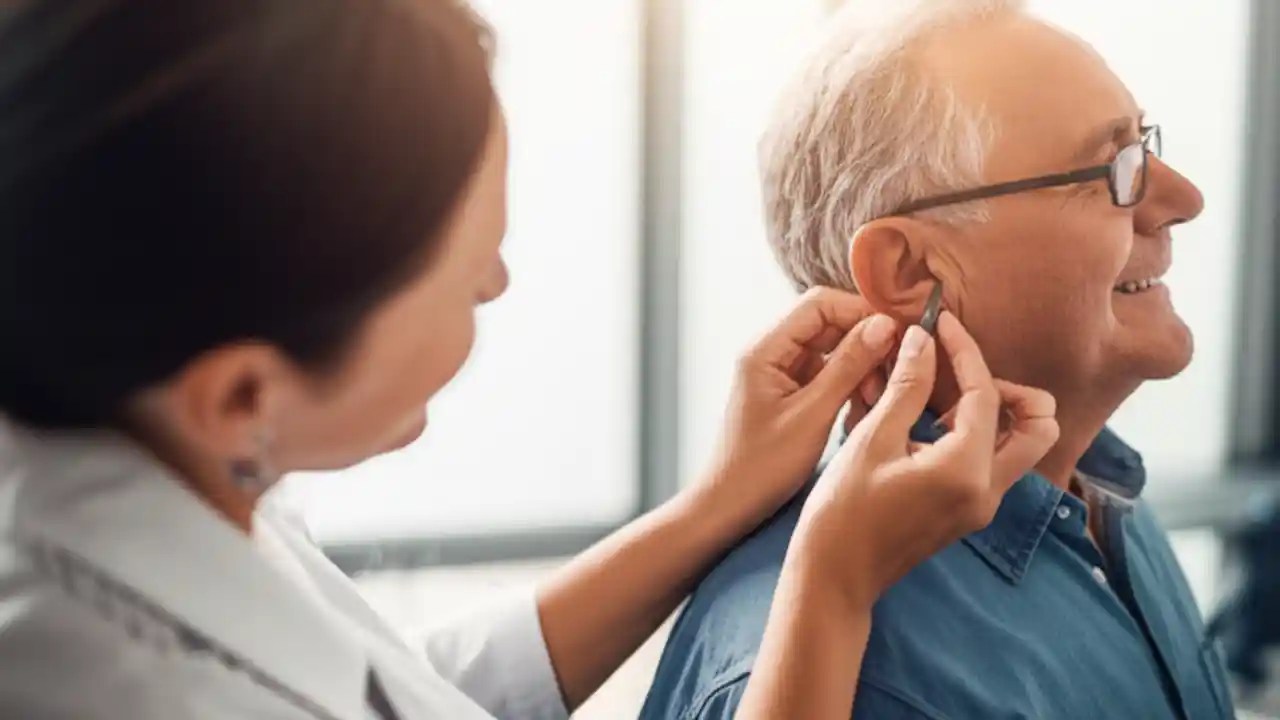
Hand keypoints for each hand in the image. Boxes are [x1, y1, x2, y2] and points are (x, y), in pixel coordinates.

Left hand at [697, 288, 900, 531]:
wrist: (728, 506)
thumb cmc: (760, 468)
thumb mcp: (812, 415)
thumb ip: (848, 367)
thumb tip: (884, 326)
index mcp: (764, 349)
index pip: (819, 304)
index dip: (861, 312)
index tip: (897, 334)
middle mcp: (769, 352)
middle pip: (828, 323)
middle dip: (865, 342)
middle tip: (893, 372)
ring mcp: (779, 372)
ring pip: (832, 349)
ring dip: (860, 366)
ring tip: (878, 397)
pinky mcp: (789, 392)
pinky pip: (826, 373)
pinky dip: (848, 385)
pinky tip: (863, 408)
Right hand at [792, 312, 1058, 607]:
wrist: (835, 576)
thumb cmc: (843, 512)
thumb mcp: (871, 439)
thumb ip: (907, 386)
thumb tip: (924, 339)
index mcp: (967, 470)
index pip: (986, 394)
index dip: (964, 351)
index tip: (940, 322)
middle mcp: (988, 490)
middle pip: (1037, 424)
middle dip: (1007, 386)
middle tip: (960, 369)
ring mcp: (982, 505)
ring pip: (1021, 443)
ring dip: (993, 408)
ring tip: (939, 393)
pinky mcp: (968, 510)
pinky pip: (992, 460)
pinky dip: (975, 431)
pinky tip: (929, 420)